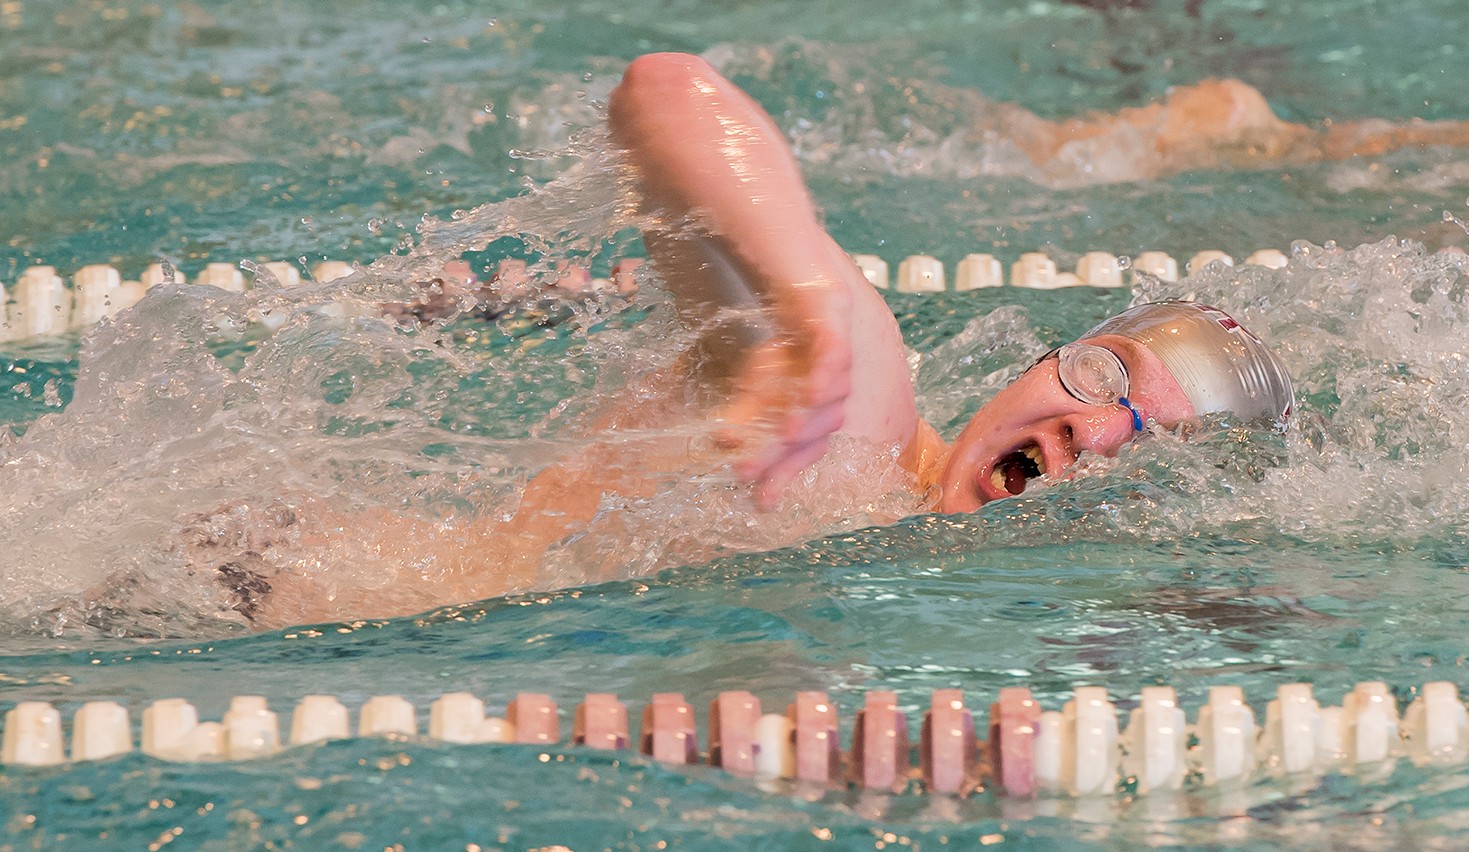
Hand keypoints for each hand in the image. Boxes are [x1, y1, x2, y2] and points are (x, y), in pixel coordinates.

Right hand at [712, 276, 853, 508]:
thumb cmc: (782, 325)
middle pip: (815, 425)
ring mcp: (838, 349)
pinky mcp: (836, 315)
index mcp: (816, 402)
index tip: (760, 500)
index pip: (803, 443)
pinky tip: (812, 392)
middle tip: (753, 472)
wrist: (792, 262)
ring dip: (811, 415)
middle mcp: (832, 382)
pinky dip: (828, 369)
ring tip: (785, 435)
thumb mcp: (761, 377)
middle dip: (787, 451)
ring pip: (832, 391)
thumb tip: (722, 448)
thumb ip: (748, 413)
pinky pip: (836, 347)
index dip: (783, 471)